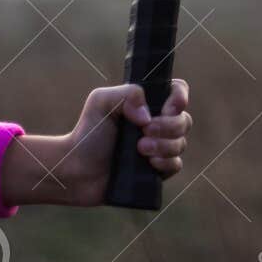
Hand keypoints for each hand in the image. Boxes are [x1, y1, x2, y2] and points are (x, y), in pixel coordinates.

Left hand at [0, 80, 191, 206]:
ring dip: (164, 145)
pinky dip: (166, 162)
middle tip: (144, 131)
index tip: (167, 108)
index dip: (180, 98)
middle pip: (184, 120)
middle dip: (168, 126)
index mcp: (147, 103)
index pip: (177, 91)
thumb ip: (127, 94)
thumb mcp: (101, 102)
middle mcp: (157, 123)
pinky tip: (149, 163)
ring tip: (140, 149)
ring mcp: (159, 147)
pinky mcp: (157, 170)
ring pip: (181, 143)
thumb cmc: (88, 133)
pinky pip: (176, 164)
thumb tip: (148, 115)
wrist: (77, 169)